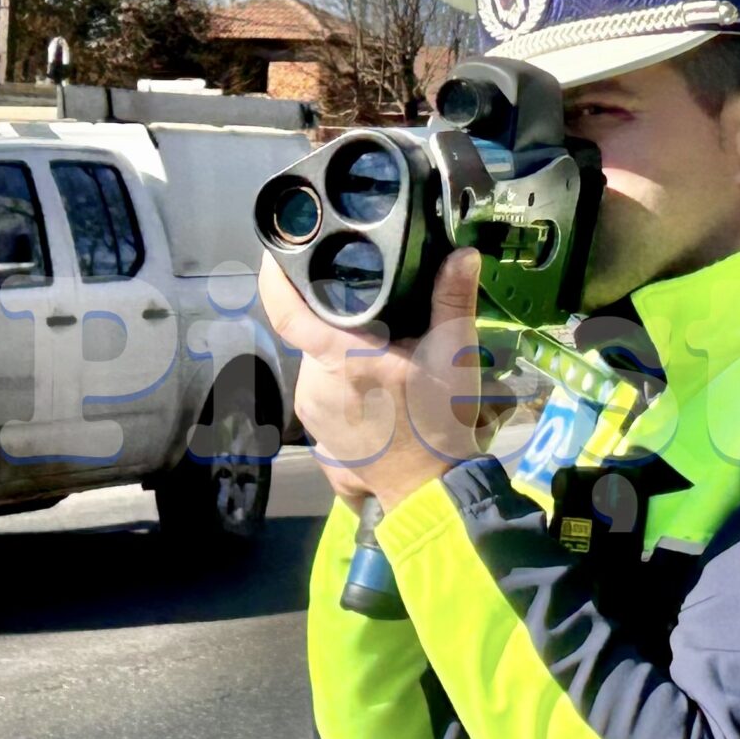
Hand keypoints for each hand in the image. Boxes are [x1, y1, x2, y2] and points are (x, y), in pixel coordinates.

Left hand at [260, 248, 498, 508]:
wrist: (429, 486)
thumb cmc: (440, 420)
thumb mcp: (454, 355)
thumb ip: (453, 299)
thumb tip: (463, 252)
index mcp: (344, 357)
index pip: (288, 312)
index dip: (276, 280)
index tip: (278, 255)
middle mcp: (316, 381)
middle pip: (313, 333)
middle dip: (339, 321)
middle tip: (375, 317)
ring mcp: (311, 407)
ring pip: (317, 360)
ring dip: (340, 350)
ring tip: (378, 351)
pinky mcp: (313, 427)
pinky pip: (319, 385)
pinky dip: (339, 377)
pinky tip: (369, 382)